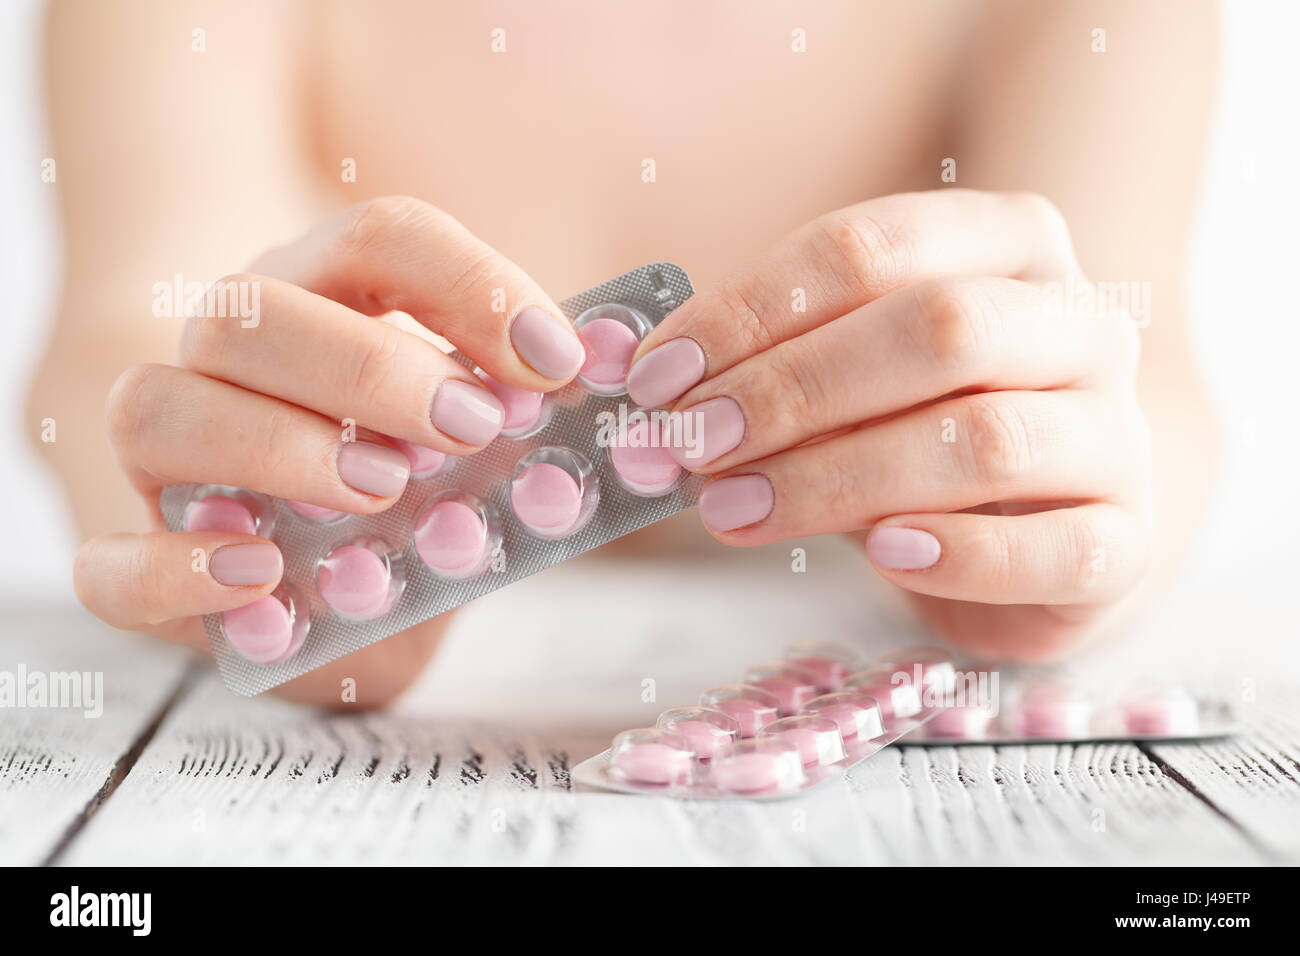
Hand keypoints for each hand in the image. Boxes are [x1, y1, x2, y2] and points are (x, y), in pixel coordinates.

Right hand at [73, 197, 585, 704]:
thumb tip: (621, 380)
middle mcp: (229, 358)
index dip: (471, 285)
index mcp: (325, 301)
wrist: (339, 602)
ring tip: (381, 490)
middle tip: (474, 428)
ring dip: (279, 444)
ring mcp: (166, 457)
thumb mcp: (483, 453)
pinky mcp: (134, 557)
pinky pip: (111, 560)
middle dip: (373, 367)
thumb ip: (530, 419)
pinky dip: (179, 569)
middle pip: (256, 309)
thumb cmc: (419, 503)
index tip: (557, 361)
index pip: (380, 238)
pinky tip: (263, 576)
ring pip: (160, 406)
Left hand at [628, 190, 1151, 659]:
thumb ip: (767, 364)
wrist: (1045, 515)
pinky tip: (883, 556)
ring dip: (839, 478)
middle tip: (690, 445)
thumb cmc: (921, 426)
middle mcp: (1079, 321)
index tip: (657, 377)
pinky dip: (960, 555)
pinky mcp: (1127, 537)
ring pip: (986, 439)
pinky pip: (1057, 548)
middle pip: (938, 329)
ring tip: (736, 511)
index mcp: (1006, 242)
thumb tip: (649, 388)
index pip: (870, 246)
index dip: (751, 310)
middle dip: (792, 389)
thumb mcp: (846, 371)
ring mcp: (1117, 430)